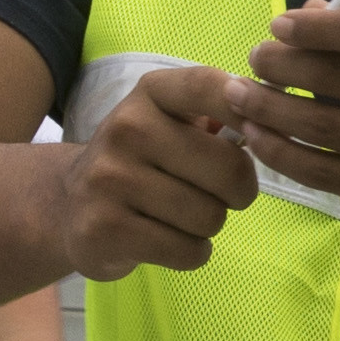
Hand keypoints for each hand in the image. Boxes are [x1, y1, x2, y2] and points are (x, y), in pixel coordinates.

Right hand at [53, 61, 260, 278]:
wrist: (69, 204)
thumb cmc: (143, 161)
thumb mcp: (171, 122)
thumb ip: (220, 114)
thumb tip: (269, 119)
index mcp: (149, 94)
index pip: (206, 87)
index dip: (247, 110)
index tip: (258, 133)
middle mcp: (126, 128)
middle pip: (229, 170)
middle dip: (237, 193)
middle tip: (216, 195)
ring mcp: (110, 179)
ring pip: (210, 217)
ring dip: (208, 226)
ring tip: (180, 217)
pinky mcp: (103, 229)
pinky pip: (187, 252)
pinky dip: (191, 254)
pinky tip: (166, 240)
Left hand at [234, 3, 339, 225]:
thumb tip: (304, 15)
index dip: (319, 29)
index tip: (279, 25)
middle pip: (339, 82)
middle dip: (284, 67)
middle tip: (255, 59)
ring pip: (324, 129)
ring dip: (270, 110)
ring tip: (240, 95)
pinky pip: (322, 172)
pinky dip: (281, 152)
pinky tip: (257, 135)